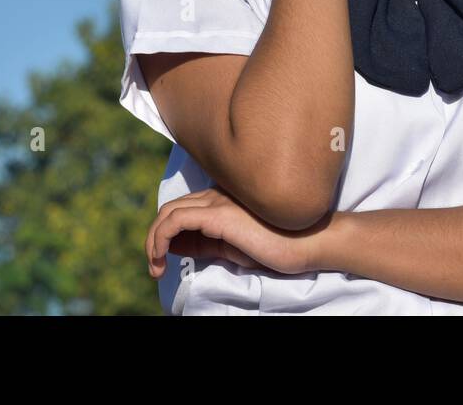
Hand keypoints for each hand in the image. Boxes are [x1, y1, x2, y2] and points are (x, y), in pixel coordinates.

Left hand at [145, 185, 327, 278]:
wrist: (309, 243)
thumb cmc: (279, 247)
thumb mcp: (235, 247)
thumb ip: (208, 243)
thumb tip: (178, 246)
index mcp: (222, 201)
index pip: (183, 210)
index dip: (167, 234)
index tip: (165, 260)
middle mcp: (217, 196)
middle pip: (171, 209)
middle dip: (155, 237)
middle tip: (155, 266)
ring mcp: (218, 203)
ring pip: (168, 213)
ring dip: (153, 241)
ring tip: (155, 267)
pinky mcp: (219, 215)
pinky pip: (176, 221)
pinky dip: (160, 238)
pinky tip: (161, 257)